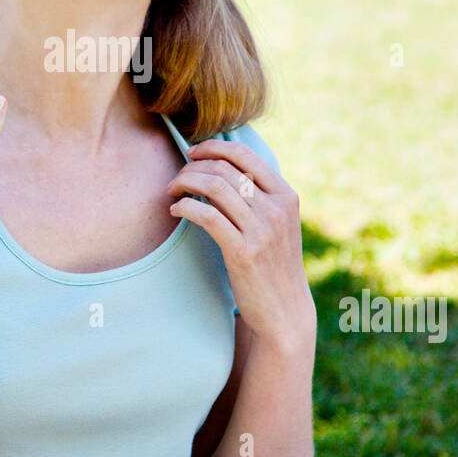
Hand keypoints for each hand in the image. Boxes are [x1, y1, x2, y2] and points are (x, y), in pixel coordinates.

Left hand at [166, 140, 314, 349]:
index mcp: (286, 195)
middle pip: (224, 169)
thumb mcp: (277, 224)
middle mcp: (276, 209)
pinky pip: (208, 215)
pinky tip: (176, 211)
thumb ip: (258, 197)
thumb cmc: (273, 264)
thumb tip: (220, 168)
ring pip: (215, 187)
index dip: (213, 147)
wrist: (285, 310)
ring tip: (172, 191)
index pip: (244, 154)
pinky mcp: (243, 252)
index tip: (192, 153)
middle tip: (176, 179)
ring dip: (185, 183)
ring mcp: (262, 230)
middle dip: (192, 167)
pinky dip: (186, 206)